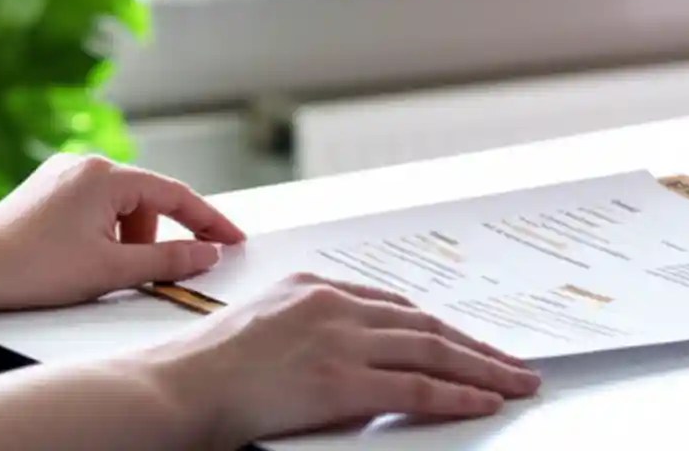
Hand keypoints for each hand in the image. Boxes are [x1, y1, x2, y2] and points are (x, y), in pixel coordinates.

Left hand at [0, 153, 244, 313]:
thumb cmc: (32, 269)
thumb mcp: (112, 270)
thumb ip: (169, 261)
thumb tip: (209, 254)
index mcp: (107, 176)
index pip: (176, 195)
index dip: (210, 221)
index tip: (234, 240)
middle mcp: (86, 165)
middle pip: (148, 202)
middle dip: (157, 239)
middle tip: (155, 274)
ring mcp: (64, 175)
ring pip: (121, 208)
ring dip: (128, 240)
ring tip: (106, 273)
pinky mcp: (48, 191)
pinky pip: (96, 209)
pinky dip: (106, 235)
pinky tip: (89, 261)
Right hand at [143, 273, 540, 447]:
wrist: (171, 389)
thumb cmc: (203, 369)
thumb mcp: (263, 327)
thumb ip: (311, 330)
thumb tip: (351, 361)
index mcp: (313, 286)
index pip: (395, 304)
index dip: (439, 326)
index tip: (467, 340)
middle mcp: (334, 304)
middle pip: (425, 324)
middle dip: (475, 345)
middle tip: (514, 361)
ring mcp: (340, 340)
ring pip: (432, 351)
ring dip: (482, 368)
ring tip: (517, 382)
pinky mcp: (340, 380)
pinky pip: (415, 388)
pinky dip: (456, 395)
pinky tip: (484, 401)